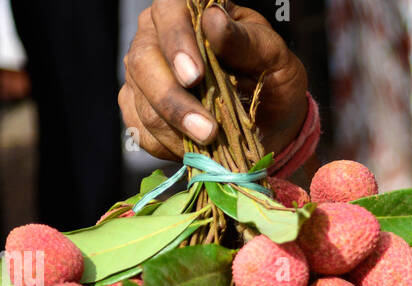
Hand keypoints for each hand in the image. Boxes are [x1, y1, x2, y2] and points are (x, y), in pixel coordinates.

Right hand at [120, 1, 308, 160]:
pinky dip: (169, 144)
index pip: (169, 11)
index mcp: (190, 12)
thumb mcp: (273, 58)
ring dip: (175, 128)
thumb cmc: (272, 79)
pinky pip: (141, 130)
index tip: (194, 76)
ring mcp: (143, 74)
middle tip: (206, 129)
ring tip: (211, 140)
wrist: (269, 123)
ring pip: (141, 100)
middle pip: (143, 61)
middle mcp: (157, 37)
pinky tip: (196, 146)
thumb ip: (245, 40)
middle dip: (172, 99)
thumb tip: (213, 19)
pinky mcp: (138, 108)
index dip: (176, 41)